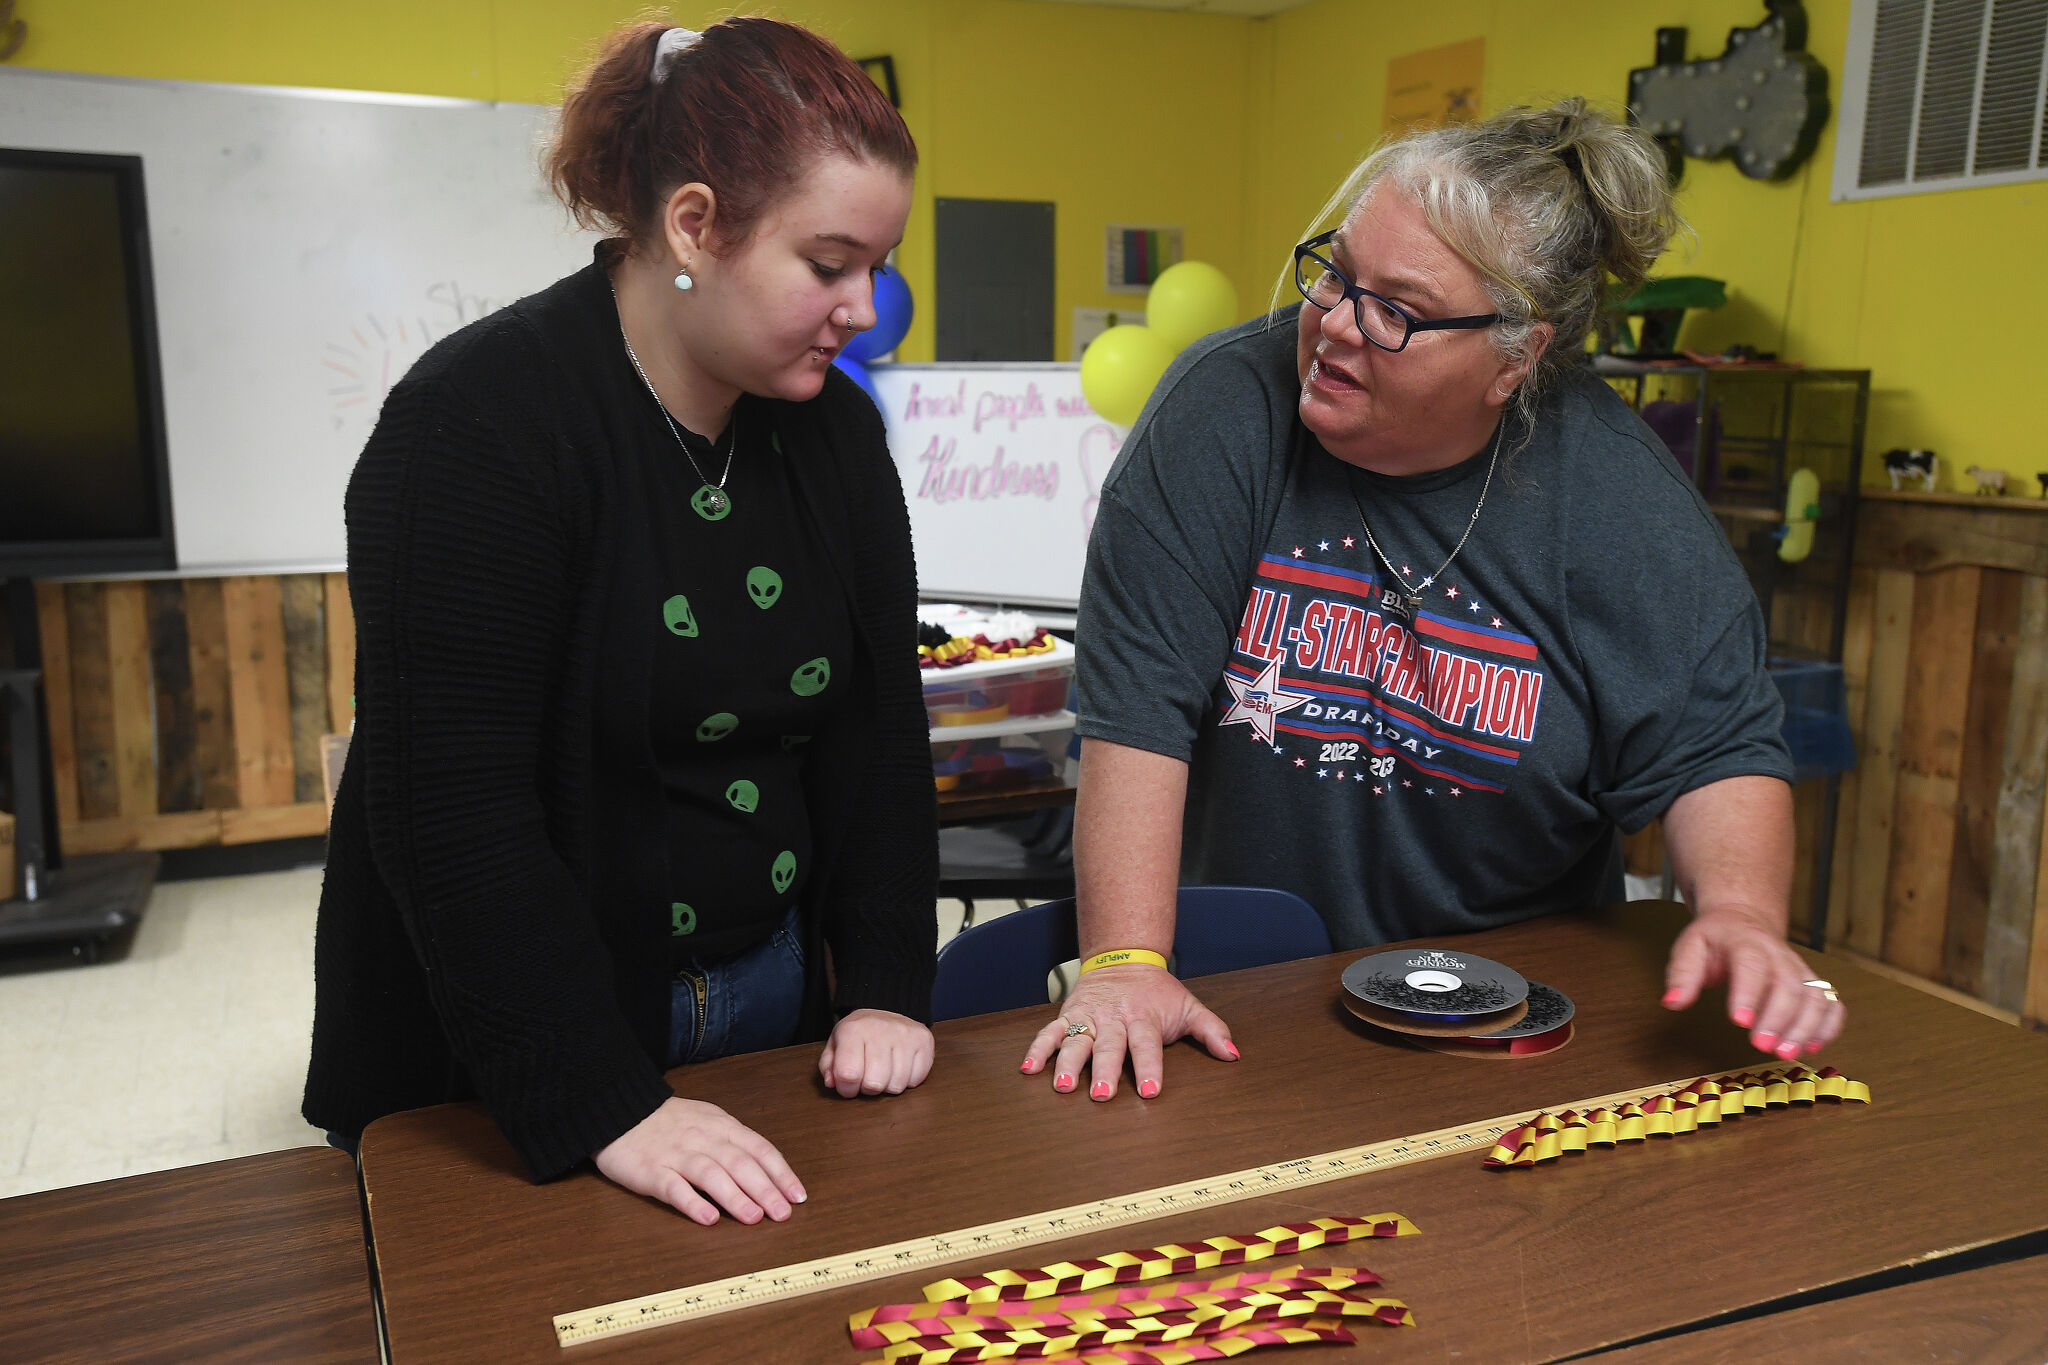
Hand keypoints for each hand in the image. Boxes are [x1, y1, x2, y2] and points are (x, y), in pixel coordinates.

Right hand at [594, 1096, 805, 1226]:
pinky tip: (708, 1219)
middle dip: (765, 1188)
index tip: (798, 1196)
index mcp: (722, 1126)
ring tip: (754, 1218)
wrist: (621, 1110)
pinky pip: (673, 1188)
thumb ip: (735, 1143)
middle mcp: (703, 1139)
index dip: (780, 1173)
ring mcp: (676, 1155)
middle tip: (783, 1213)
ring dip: (735, 1197)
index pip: (759, 1148)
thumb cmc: (671, 1121)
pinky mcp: (651, 1171)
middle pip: (739, 1163)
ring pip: (711, 1174)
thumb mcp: (709, 1121)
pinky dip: (692, 1203)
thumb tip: (769, 1174)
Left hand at [817, 1009, 933, 1097]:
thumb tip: (833, 1083)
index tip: (848, 1085)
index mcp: (853, 1030)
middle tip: (867, 1076)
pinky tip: (900, 1067)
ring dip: (888, 1086)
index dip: (846, 1089)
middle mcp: (880, 1029)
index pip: (848, 1075)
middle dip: (868, 1088)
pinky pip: (916, 1079)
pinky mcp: (924, 1040)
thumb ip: (829, 1066)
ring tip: (884, 1071)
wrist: (885, 1009)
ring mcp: (905, 1034)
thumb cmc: (858, 1034)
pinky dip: (907, 1081)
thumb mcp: (836, 1045)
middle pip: (874, 1084)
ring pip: (896, 1085)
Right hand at [1021, 964, 1235, 1100]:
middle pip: (1109, 1046)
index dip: (1148, 1066)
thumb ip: (1212, 1031)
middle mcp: (1114, 1018)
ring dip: (1067, 1063)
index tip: (1149, 1090)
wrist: (1125, 957)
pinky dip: (1038, 1048)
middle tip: (1101, 1095)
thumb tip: (1233, 1054)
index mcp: (1144, 1018)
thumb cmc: (1158, 991)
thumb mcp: (1189, 1006)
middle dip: (1104, 1071)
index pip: (1147, 1044)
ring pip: (1076, 1041)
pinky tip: (1029, 1068)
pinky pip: (1050, 1032)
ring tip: (1062, 1085)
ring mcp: (1089, 1017)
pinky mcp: (1069, 1015)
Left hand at [1661, 909, 1845, 1059]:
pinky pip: (1832, 1004)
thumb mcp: (1690, 946)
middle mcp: (1779, 954)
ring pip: (1815, 996)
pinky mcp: (1814, 984)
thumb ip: (1682, 974)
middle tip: (1762, 1046)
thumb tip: (1673, 1002)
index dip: (1748, 993)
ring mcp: (1800, 969)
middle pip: (1788, 984)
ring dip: (1805, 1027)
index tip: (1739, 1021)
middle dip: (1778, 1018)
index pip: (1751, 964)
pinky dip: (1829, 1026)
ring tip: (1787, 1053)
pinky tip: (1813, 1046)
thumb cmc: (1716, 939)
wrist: (1744, 920)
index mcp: (1745, 941)